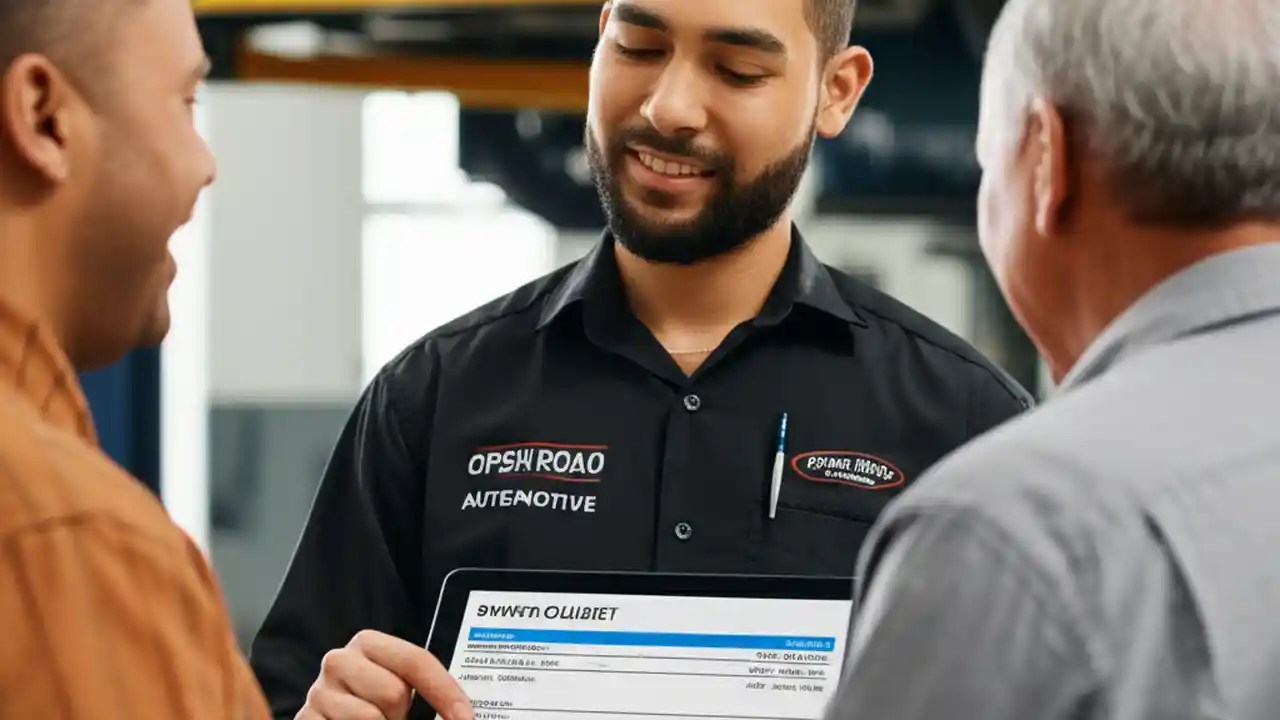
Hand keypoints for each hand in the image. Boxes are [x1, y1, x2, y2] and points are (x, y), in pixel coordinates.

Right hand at [296, 630, 472, 719]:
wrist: (331, 715)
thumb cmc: (371, 700)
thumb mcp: (396, 684)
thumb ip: (424, 687)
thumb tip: (462, 715)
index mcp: (368, 643)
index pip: (417, 661)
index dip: (446, 693)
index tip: (465, 718)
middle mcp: (338, 660)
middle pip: (394, 692)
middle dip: (403, 714)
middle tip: (395, 717)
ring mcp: (318, 692)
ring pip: (371, 718)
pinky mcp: (305, 718)